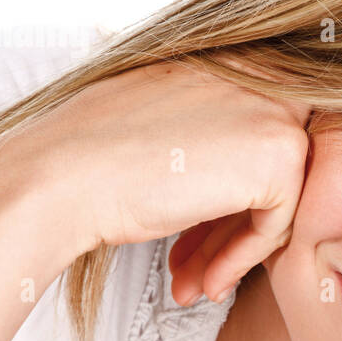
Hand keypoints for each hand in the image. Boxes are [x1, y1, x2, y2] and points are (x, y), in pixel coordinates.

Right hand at [2, 58, 311, 304]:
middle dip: (234, 224)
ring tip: (194, 282)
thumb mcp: (165, 120)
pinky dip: (242, 259)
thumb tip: (241, 168)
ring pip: (280, 199)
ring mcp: (276, 113)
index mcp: (231, 58)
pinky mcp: (280, 156)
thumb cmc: (94, 156)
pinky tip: (205, 282)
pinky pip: (279, 223)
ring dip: (234, 250)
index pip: (258, 137)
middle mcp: (262, 75)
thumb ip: (212, 128)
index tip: (194, 230)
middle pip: (273, 170)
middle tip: (194, 264)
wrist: (61, 177)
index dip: (228, 191)